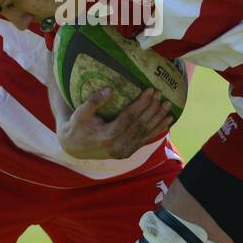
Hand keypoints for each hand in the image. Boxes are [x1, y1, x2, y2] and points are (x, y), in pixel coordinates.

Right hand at [57, 87, 173, 159]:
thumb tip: (109, 89)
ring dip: (158, 118)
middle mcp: (118, 145)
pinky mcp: (128, 152)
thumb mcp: (80, 113)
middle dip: (152, 108)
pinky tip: (166, 121)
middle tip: (161, 93)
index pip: (130, 117)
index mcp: (108, 135)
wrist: (74, 147)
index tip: (151, 90)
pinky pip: (145, 140)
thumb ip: (94, 101)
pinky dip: (157, 130)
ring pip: (146, 133)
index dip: (142, 103)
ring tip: (168, 105)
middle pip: (140, 124)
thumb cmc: (77, 127)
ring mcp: (124, 151)